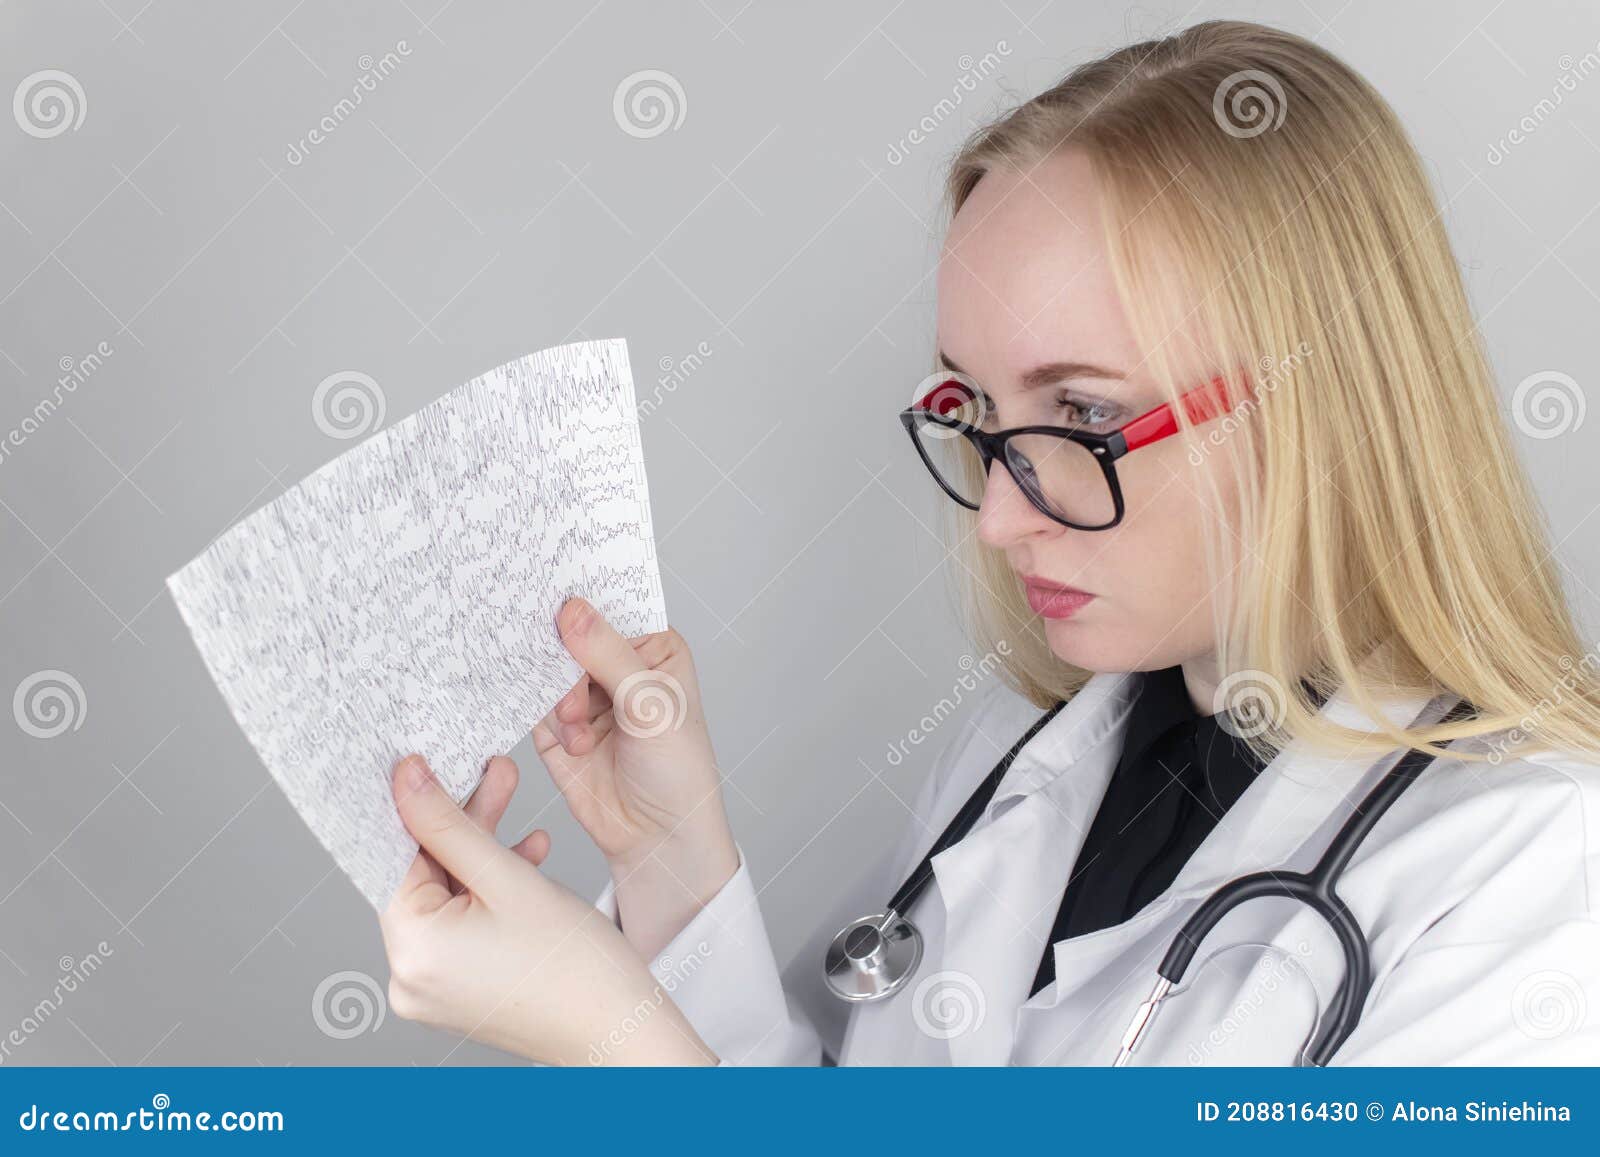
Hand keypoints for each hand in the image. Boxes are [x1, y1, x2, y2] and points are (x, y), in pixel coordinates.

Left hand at [378, 753, 715, 1065]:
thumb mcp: (509, 877)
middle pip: (424, 875)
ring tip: (522, 811)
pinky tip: (528, 858)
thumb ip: (451, 825)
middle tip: (497, 775)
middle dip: (464, 823)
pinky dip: (490, 889)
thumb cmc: (577, 968)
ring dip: (483, 850)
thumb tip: (405, 780)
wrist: (621, 1031)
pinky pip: (462, 922)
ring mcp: (434, 988)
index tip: (433, 764)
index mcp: (412, 953)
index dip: (416, 805)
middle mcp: (410, 978)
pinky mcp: (459, 989)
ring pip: (447, 894)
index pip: (394, 858)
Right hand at [537, 598, 737, 956]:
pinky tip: (566, 735)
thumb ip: (609, 656)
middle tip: (552, 654)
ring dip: (558, 693)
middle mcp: (616, 665)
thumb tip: (571, 610)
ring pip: (548, 667)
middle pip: (572, 633)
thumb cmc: (677, 772)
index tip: (555, 579)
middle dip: (560, 645)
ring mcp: (584, 695)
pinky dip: (541, 714)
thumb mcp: (651, 706)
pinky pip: (532, 702)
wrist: (655, 839)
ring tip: (578, 726)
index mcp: (653, 647)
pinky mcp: (555, 727)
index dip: (586, 594)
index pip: (614, 605)